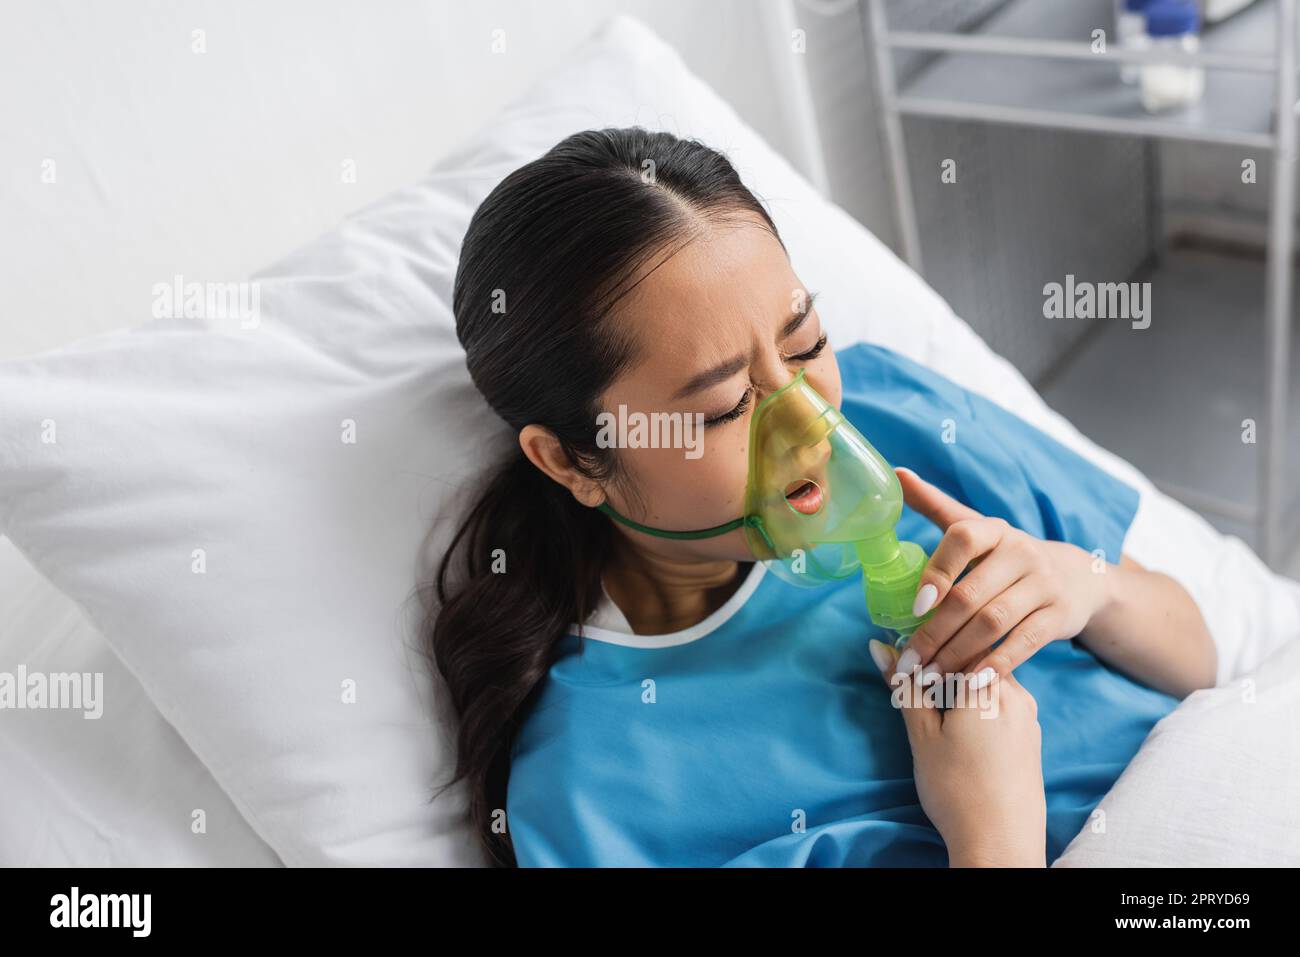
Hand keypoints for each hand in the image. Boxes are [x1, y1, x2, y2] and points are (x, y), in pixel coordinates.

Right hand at [867, 640, 1046, 866]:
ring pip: (989, 678)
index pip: (956, 638)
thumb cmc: (956, 788)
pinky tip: (963, 729)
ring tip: (937, 710)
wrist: (1001, 842)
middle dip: (944, 663)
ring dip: (961, 684)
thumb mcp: (922, 735)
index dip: (927, 645)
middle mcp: (1014, 690)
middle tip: (916, 685)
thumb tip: (879, 647)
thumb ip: (904, 688)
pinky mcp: (1032, 734)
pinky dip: (978, 703)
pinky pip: (1002, 701)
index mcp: (986, 683)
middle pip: (976, 656)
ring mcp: (1028, 713)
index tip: (906, 659)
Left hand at [893, 466, 1110, 687]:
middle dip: (935, 632)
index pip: (964, 537)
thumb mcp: (978, 528)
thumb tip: (896, 475)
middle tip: (909, 661)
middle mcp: (1022, 553)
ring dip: (958, 654)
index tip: (914, 606)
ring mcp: (1044, 586)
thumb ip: (936, 506)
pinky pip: (1024, 644)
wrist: (1078, 577)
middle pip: (971, 594)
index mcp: (995, 530)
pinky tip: (969, 682)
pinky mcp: (1059, 617)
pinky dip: (995, 665)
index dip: (937, 570)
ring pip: (994, 623)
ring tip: (930, 676)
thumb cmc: (1008, 555)